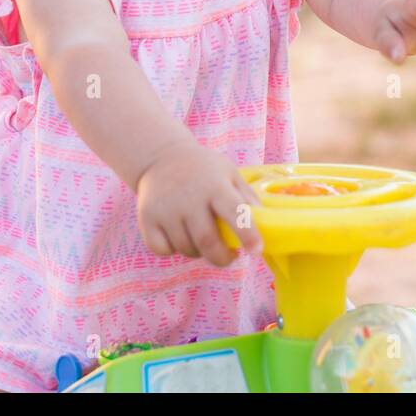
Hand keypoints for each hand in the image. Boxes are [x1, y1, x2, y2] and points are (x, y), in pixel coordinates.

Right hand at [134, 140, 263, 266]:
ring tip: (201, 236)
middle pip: (208, 241)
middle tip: (228, 256)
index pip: (234, 211)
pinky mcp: (146, 218)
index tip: (256, 251)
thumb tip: (268, 227)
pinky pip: (163, 250)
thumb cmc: (203, 170)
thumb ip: (247, 199)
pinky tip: (178, 234)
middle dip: (222, 258)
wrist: (161, 157)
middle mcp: (189, 197)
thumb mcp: (229, 174)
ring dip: (198, 252)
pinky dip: (173, 250)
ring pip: (186, 249)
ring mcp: (165, 208)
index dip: (247, 234)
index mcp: (214, 185)